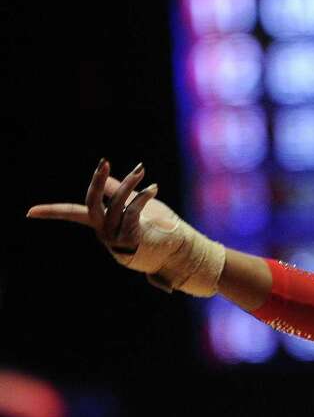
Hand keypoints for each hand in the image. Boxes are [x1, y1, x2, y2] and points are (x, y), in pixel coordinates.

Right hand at [27, 159, 171, 258]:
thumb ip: (118, 194)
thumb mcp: (137, 209)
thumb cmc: (159, 232)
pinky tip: (153, 188)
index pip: (72, 215)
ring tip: (141, 171)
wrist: (179, 254)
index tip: (30, 212)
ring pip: (116, 205)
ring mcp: (118, 238)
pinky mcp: (133, 239)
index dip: (51, 212)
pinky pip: (132, 211)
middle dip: (96, 182)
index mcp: (102, 225)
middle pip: (90, 205)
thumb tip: (105, 176)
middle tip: (104, 162)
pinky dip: (142, 196)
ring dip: (129, 185)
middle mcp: (105, 233)